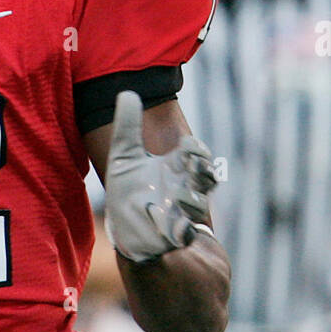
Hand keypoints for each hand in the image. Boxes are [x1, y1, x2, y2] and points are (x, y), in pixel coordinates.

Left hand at [104, 91, 217, 262]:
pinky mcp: (177, 238)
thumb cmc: (130, 193)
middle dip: (202, 171)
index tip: (186, 148)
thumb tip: (128, 92)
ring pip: (198, 205)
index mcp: (174, 169)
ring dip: (190, 201)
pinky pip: (186, 235)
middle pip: (206, 177)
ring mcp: (183, 215)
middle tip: (194, 166)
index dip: (195, 150)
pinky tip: (172, 228)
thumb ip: (127, 127)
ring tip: (178, 198)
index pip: (196, 154)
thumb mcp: (124, 159)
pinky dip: (181, 231)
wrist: (128, 233)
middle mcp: (184, 190)